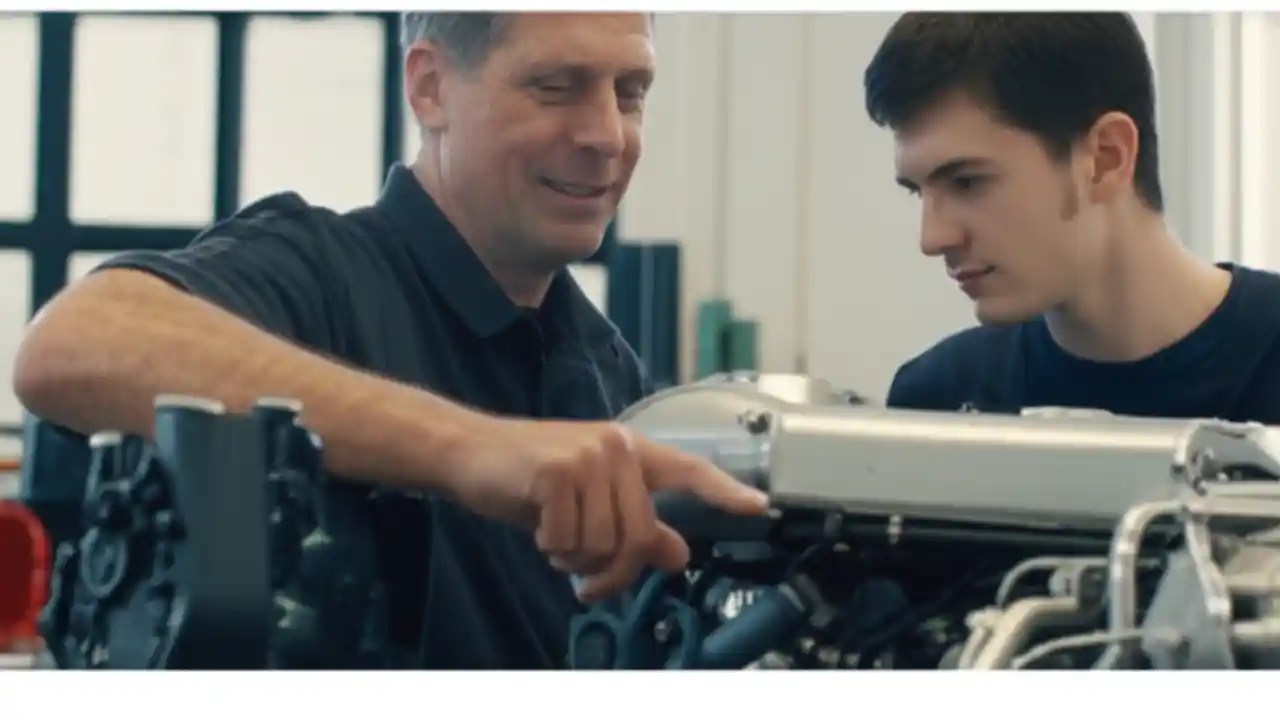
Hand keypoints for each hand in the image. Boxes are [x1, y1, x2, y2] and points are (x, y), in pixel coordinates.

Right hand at [442, 416, 769, 602]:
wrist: (469, 452)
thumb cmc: (528, 478)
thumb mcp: (588, 504)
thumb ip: (635, 526)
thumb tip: (679, 553)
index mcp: (631, 451)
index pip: (689, 470)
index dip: (724, 491)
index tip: (758, 508)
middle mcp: (618, 447)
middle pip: (640, 536)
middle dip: (611, 571)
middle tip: (586, 582)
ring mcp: (589, 455)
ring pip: (605, 544)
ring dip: (575, 558)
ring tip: (555, 538)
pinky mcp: (559, 470)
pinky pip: (570, 538)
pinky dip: (550, 545)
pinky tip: (538, 525)